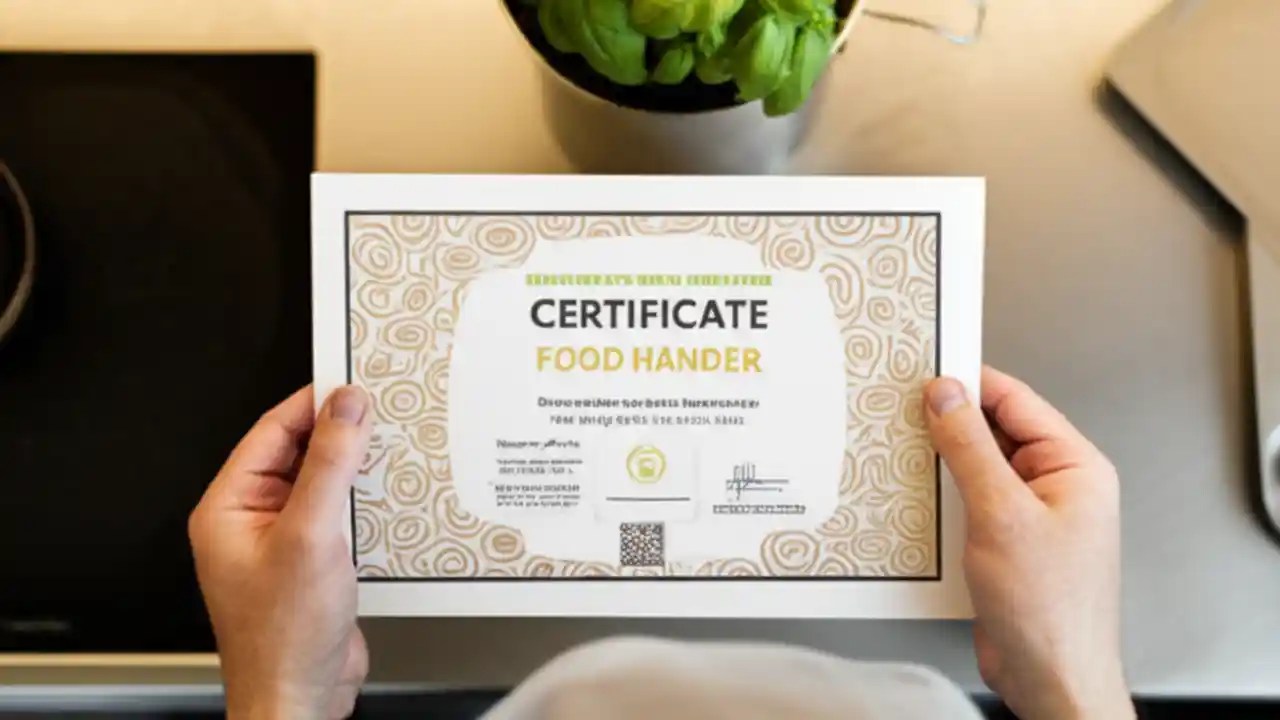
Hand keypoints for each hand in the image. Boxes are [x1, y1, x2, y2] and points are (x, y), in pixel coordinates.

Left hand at [189, 385, 372, 719]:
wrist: (299, 697)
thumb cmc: (283, 637)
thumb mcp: (310, 536)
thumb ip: (329, 466)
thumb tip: (344, 408)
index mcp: (229, 507)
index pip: (271, 433)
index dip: (312, 405)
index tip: (351, 385)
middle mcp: (251, 521)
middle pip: (298, 455)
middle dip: (340, 435)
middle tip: (380, 415)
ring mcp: (282, 542)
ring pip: (322, 484)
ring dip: (356, 470)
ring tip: (390, 452)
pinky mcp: (312, 563)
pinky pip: (338, 516)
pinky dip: (364, 503)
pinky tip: (391, 498)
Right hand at [925, 367, 1133, 719]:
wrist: (1051, 678)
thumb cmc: (1050, 611)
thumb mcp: (1001, 514)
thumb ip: (970, 448)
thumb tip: (947, 395)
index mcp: (1075, 467)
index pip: (1016, 402)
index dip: (969, 383)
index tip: (925, 373)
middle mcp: (1057, 487)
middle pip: (995, 432)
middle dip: (949, 425)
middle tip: (901, 414)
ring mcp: (1031, 517)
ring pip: (978, 469)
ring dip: (941, 464)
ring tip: (902, 456)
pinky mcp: (1007, 544)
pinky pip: (969, 503)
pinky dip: (941, 498)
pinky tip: (914, 500)